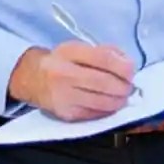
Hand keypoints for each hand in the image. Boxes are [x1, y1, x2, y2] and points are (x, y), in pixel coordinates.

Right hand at [8, 41, 135, 121]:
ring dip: (119, 101)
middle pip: (103, 82)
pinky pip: (94, 114)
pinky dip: (107, 110)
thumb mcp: (78, 48)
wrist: (32, 79)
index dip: (122, 66)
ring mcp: (64, 96)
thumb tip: (127, 64)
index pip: (102, 58)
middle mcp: (64, 74)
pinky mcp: (66, 113)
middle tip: (130, 86)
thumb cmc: (61, 62)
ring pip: (102, 102)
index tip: (131, 70)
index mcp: (69, 53)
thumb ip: (104, 51)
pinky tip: (109, 104)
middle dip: (123, 86)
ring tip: (122, 96)